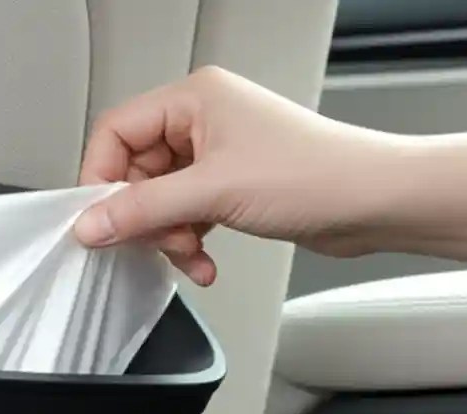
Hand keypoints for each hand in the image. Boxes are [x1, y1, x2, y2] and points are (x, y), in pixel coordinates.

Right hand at [74, 66, 406, 285]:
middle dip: (144, 216)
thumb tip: (92, 223)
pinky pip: (187, 216)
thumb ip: (144, 210)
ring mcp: (218, 155)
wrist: (374, 202)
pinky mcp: (232, 187)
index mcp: (195, 98)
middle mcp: (203, 121)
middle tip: (155, 241)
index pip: (116, 131)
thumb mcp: (214, 192)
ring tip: (188, 253)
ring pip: (161, 200)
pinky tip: (204, 261)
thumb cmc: (317, 173)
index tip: (100, 219)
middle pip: (136, 171)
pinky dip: (189, 242)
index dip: (101, 178)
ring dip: (169, 236)